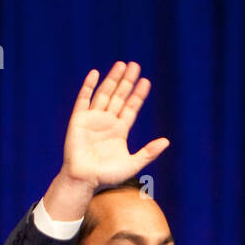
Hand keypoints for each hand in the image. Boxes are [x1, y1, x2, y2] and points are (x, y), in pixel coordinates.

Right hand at [43, 61, 167, 219]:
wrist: (83, 180)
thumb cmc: (106, 176)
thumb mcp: (132, 165)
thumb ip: (148, 153)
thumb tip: (167, 141)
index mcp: (119, 131)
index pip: (131, 107)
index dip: (138, 94)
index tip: (146, 81)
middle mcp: (107, 122)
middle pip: (119, 96)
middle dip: (127, 82)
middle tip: (135, 66)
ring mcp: (92, 120)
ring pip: (104, 94)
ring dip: (112, 79)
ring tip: (121, 65)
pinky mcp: (78, 120)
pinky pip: (83, 99)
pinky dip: (88, 86)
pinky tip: (95, 73)